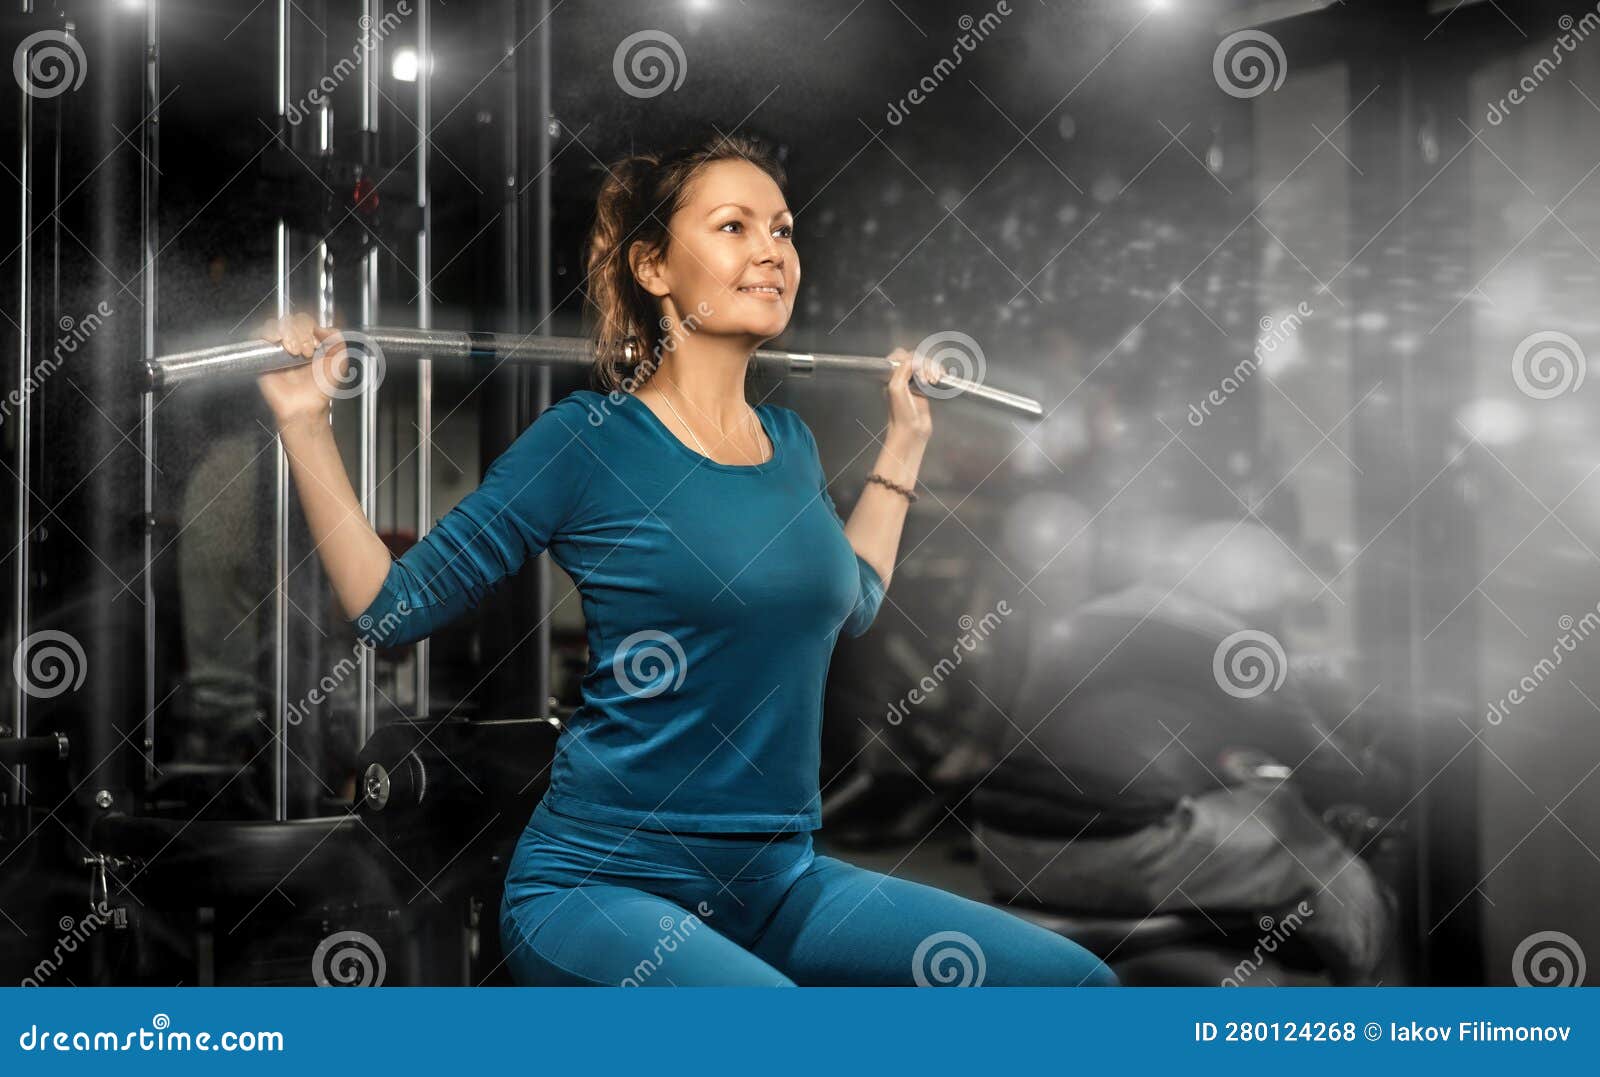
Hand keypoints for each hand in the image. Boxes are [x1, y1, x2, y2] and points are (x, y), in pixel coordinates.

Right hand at [255, 312, 350, 430]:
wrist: (305, 405)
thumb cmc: (321, 389)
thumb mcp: (339, 362)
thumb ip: (338, 339)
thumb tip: (322, 327)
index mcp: (311, 341)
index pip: (306, 321)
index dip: (311, 328)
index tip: (317, 345)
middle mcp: (294, 342)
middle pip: (292, 320)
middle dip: (301, 334)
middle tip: (306, 353)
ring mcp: (278, 348)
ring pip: (277, 324)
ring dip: (288, 334)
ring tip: (294, 353)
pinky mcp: (264, 355)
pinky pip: (261, 334)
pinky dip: (269, 333)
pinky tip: (279, 345)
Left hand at [884, 346, 943, 446]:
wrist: (911, 432)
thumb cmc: (900, 415)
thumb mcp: (896, 388)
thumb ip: (902, 370)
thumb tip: (913, 359)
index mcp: (891, 375)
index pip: (900, 355)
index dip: (910, 358)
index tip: (916, 368)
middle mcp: (901, 377)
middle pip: (915, 358)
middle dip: (924, 364)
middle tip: (927, 378)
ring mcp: (913, 382)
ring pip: (925, 364)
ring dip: (932, 369)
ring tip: (933, 380)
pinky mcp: (925, 389)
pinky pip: (932, 373)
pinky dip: (938, 373)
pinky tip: (938, 379)